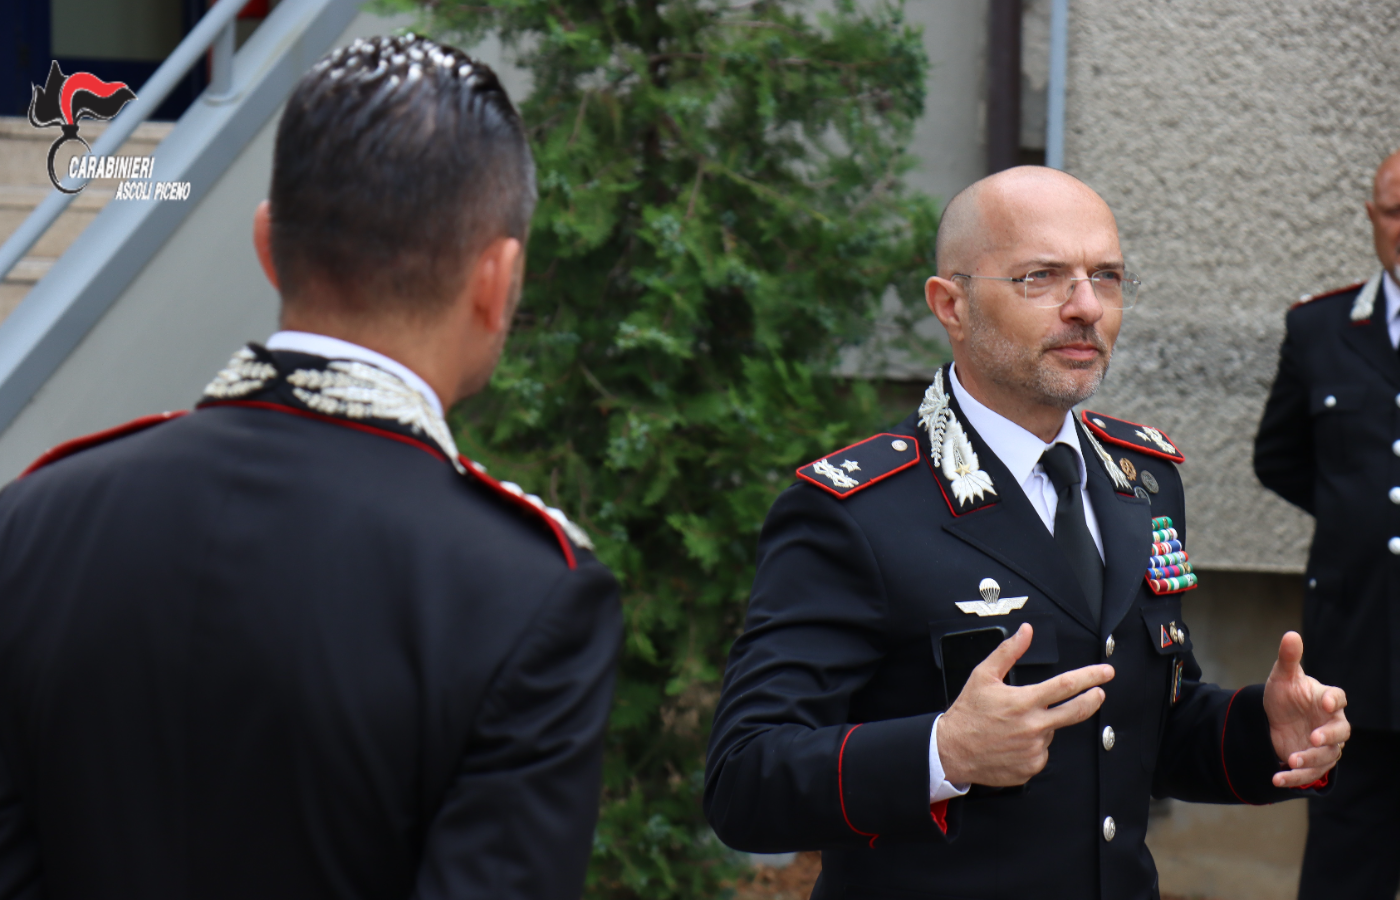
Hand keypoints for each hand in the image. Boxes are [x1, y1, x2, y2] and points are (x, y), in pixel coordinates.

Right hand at [938, 623, 1114, 786]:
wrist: (951, 750)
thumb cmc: (967, 713)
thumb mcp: (983, 675)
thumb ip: (1008, 652)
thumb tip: (1026, 631)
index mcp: (1023, 701)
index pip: (1066, 685)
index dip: (1090, 677)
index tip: (1104, 673)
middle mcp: (1033, 726)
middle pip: (1075, 711)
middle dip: (1092, 700)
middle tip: (1099, 694)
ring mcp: (1034, 749)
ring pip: (1051, 732)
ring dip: (1042, 725)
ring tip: (1015, 725)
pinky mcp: (1030, 767)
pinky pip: (1040, 753)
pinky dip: (1032, 746)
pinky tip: (1013, 742)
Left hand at [1264, 631, 1348, 787]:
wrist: (1275, 718)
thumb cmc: (1285, 694)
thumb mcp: (1282, 677)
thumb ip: (1288, 658)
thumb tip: (1291, 634)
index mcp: (1327, 700)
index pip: (1338, 698)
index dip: (1335, 700)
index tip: (1326, 702)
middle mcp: (1331, 723)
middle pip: (1341, 732)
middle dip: (1329, 736)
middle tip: (1314, 739)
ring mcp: (1325, 745)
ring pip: (1327, 756)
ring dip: (1311, 760)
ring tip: (1291, 759)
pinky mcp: (1314, 762)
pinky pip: (1310, 773)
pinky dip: (1294, 777)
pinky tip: (1277, 777)